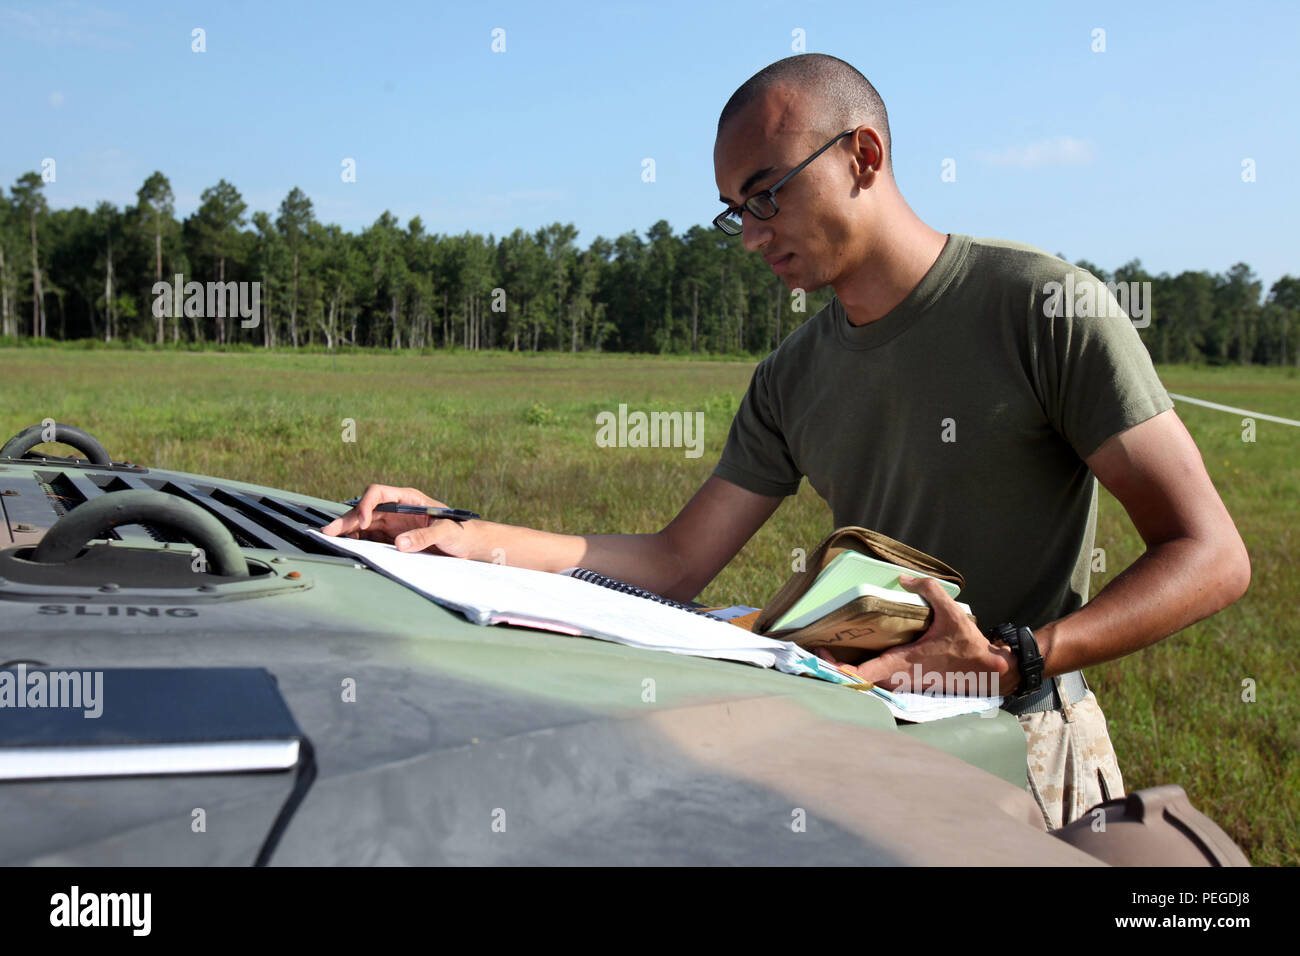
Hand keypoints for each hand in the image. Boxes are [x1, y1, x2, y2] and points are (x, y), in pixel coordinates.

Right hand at [320, 484, 475, 557]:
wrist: (469, 544)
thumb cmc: (461, 531)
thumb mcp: (446, 532)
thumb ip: (424, 537)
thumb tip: (399, 543)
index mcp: (408, 499)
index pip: (379, 493)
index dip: (367, 504)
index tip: (364, 522)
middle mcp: (397, 509)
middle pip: (366, 509)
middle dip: (347, 519)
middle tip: (329, 532)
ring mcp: (393, 524)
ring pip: (364, 524)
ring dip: (348, 531)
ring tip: (331, 539)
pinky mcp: (393, 538)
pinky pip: (371, 538)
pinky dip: (358, 541)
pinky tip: (348, 546)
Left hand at [815, 575, 1018, 695]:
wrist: (988, 672)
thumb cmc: (967, 644)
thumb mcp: (952, 613)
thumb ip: (930, 591)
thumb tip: (904, 577)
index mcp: (906, 661)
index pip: (868, 673)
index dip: (844, 671)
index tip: (824, 659)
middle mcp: (902, 677)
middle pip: (862, 681)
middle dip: (839, 670)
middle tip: (819, 652)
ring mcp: (906, 684)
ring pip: (871, 684)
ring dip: (851, 674)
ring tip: (830, 656)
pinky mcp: (911, 685)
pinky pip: (882, 683)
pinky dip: (866, 675)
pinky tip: (855, 660)